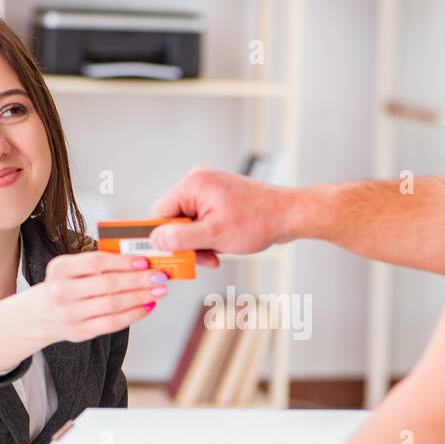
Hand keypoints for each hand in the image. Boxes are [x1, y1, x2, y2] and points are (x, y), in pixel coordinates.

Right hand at [27, 251, 166, 347]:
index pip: (97, 262)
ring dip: (141, 297)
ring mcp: (70, 314)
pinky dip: (134, 314)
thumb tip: (139, 261)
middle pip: (109, 284)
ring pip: (114, 304)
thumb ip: (98, 264)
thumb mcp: (71, 269)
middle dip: (139, 280)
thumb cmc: (62, 286)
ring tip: (158, 291)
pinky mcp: (79, 332)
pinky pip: (113, 323)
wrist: (38, 315)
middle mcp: (61, 291)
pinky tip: (147, 306)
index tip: (145, 261)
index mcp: (59, 268)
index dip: (124, 262)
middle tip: (160, 277)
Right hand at [146, 166, 292, 268]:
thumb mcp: (214, 235)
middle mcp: (197, 183)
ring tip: (215, 255)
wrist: (289, 215)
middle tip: (201, 260)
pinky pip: (201, 222)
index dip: (161, 238)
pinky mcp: (218, 200)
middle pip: (173, 220)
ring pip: (188, 225)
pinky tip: (220, 248)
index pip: (159, 214)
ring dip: (198, 244)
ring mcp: (208, 190)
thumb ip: (181, 238)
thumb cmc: (257, 221)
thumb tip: (155, 240)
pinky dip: (208, 238)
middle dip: (185, 244)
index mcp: (192, 185)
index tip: (167, 257)